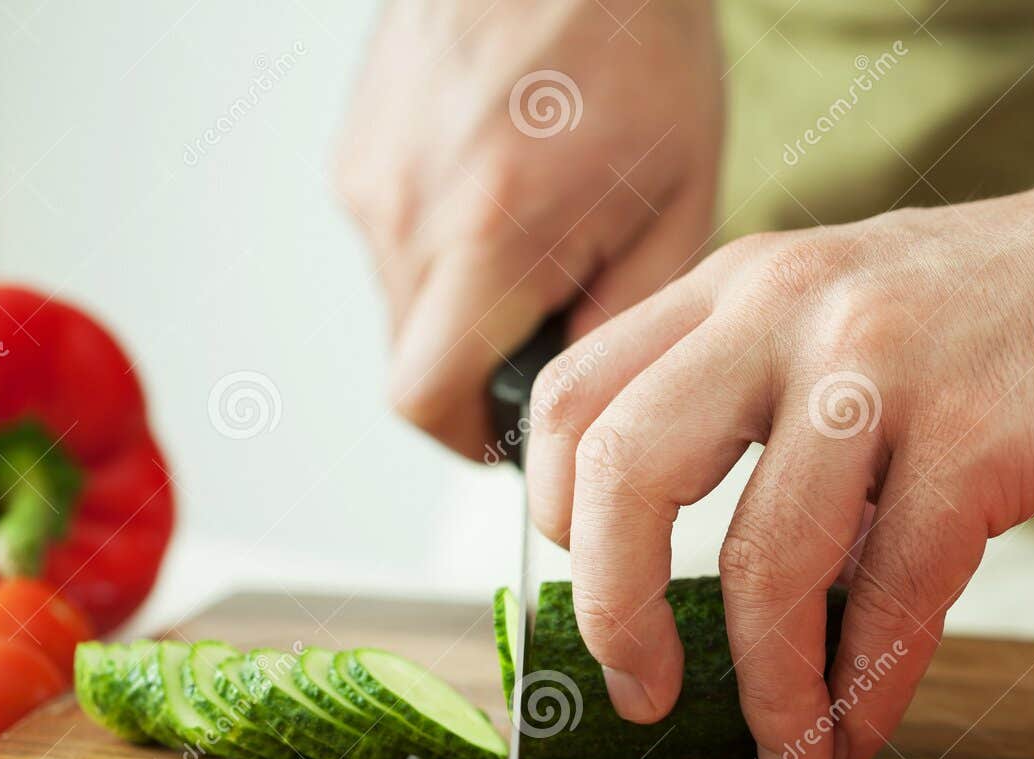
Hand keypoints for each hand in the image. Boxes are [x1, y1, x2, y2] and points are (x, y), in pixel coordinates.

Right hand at [335, 0, 722, 457]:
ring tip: (538, 232)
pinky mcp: (355, 148)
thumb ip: (627, 321)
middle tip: (552, 322)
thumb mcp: (678, 199)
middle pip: (412, 361)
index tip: (515, 439)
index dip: (470, 439)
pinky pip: (392, 240)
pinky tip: (503, 190)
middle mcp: (405, 212)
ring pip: (401, 302)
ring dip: (462, 303)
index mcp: (489, 236)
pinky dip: (443, 246)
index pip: (427, 403)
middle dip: (478, 369)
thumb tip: (581, 403)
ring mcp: (369, 176)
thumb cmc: (634, 43)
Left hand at [524, 152, 1033, 758]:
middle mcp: (788, 312)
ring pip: (766, 561)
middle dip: (613, 613)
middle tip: (639, 690)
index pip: (572, 397)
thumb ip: (764, 412)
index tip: (597, 593)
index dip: (556, 513)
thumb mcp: (846, 315)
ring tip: (788, 751)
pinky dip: (869, 685)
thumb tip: (700, 582)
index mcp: (738, 288)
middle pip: (622, 470)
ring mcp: (886, 370)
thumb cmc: (1006, 306)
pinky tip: (864, 723)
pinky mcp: (986, 436)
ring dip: (770, 687)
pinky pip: (894, 595)